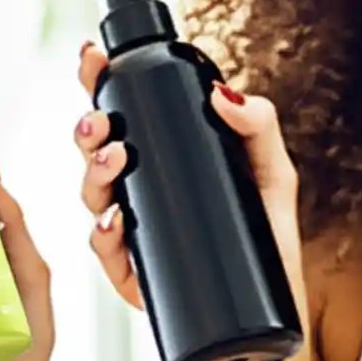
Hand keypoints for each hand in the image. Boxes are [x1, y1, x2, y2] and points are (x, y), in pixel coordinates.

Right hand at [74, 42, 305, 311]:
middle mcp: (144, 187)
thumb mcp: (272, 171)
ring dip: (94, 172)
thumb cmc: (270, 234)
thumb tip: (222, 92)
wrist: (272, 300)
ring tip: (115, 160)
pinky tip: (118, 219)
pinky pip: (104, 248)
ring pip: (92, 193)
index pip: (129, 112)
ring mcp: (134, 227)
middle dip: (89, 127)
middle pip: (97, 149)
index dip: (102, 83)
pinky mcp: (133, 269)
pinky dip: (105, 230)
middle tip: (100, 122)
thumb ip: (257, 125)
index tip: (92, 60)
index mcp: (170, 155)